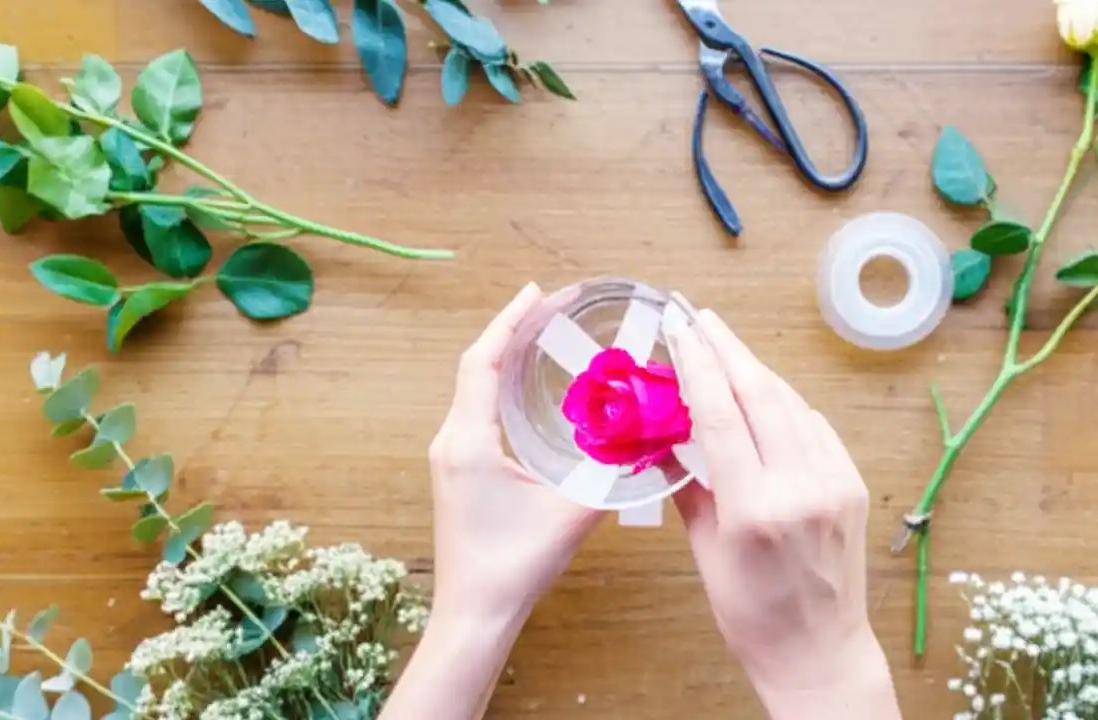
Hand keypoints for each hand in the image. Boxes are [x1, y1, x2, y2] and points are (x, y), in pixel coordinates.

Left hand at [386, 283, 605, 719]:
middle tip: (552, 304)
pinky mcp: (458, 471)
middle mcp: (452, 440)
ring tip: (543, 333)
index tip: (538, 292)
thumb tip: (646, 440)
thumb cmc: (514, 566)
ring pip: (475, 388)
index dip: (510, 322)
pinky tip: (529, 386)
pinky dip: (501, 385)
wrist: (474, 613)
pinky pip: (477, 410)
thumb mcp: (570, 514)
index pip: (484, 362)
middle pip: (478, 367)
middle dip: (514, 330)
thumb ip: (610, 473)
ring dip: (506, 356)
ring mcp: (451, 456)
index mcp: (468, 441)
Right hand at [665, 309, 899, 718]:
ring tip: (723, 346)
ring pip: (791, 404)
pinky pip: (815, 427)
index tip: (677, 330)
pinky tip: (762, 393)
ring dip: (754, 370)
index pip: (719, 416)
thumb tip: (666, 434)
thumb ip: (688, 485)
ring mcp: (834, 484)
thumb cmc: (752, 614)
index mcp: (753, 509)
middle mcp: (800, 488)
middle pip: (760, 395)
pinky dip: (785, 403)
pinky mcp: (853, 485)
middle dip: (726, 349)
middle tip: (698, 317)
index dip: (696, 365)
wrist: (819, 652)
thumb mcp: (705, 551)